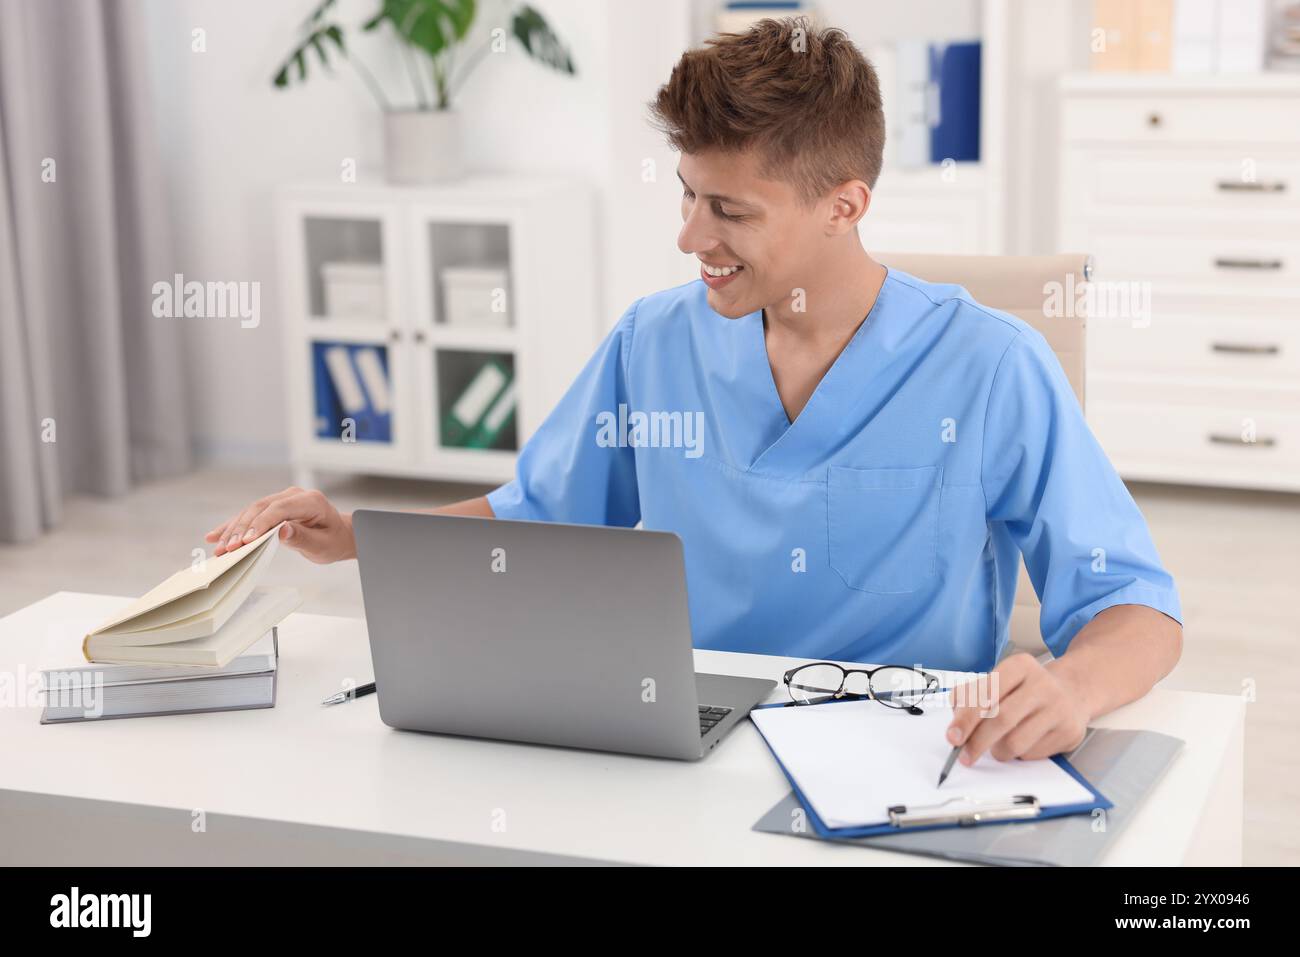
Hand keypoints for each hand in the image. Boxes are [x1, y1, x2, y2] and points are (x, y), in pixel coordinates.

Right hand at [205, 486, 355, 563]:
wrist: (338, 534)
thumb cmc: (332, 540)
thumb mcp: (322, 544)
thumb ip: (302, 537)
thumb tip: (282, 531)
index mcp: (310, 500)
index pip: (280, 509)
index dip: (261, 524)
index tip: (246, 541)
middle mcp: (293, 495)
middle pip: (261, 508)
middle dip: (242, 529)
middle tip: (228, 548)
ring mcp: (281, 499)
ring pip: (251, 511)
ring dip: (233, 530)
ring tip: (219, 548)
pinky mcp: (272, 507)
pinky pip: (251, 516)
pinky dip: (233, 526)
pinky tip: (215, 536)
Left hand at [945, 653, 1090, 765]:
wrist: (1073, 692)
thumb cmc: (1026, 689)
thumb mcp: (1000, 680)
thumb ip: (972, 696)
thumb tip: (956, 723)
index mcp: (1020, 666)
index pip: (987, 693)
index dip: (966, 718)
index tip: (952, 736)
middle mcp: (1043, 684)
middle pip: (1001, 719)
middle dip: (976, 742)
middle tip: (964, 755)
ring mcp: (1059, 709)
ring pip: (1016, 742)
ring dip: (998, 751)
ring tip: (997, 746)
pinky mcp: (1069, 733)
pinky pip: (1032, 754)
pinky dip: (1018, 755)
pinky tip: (1023, 742)